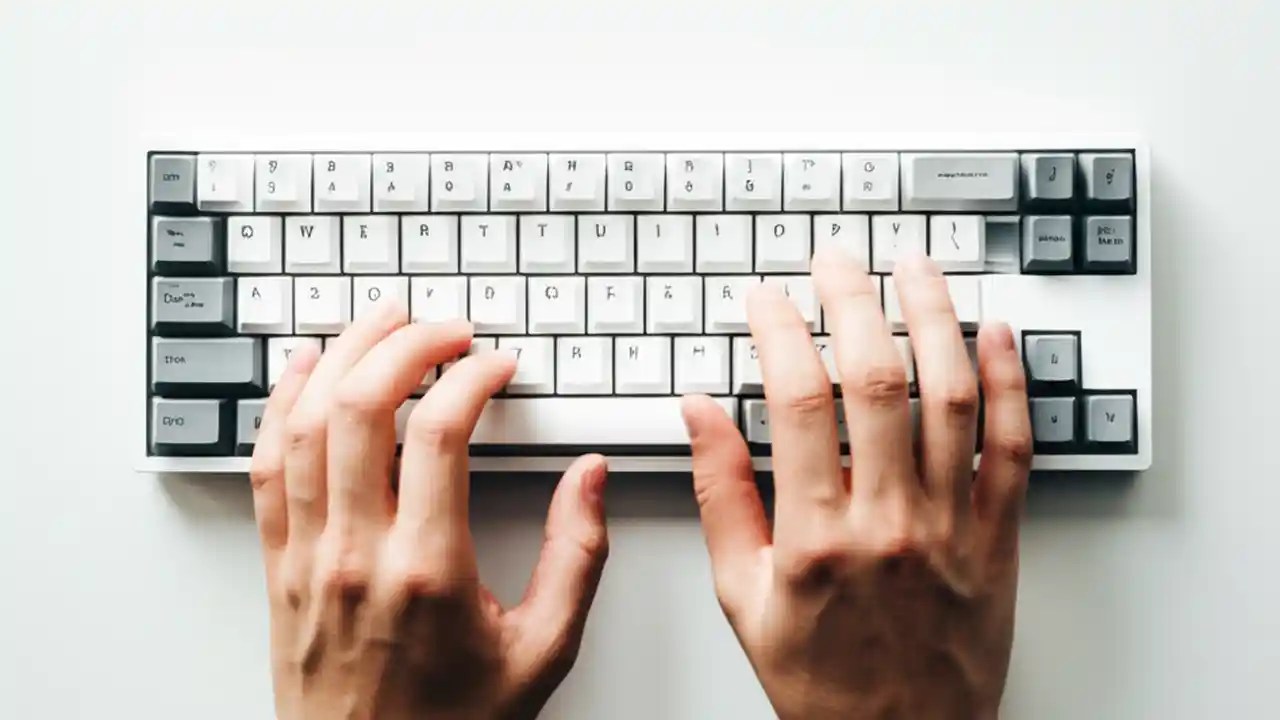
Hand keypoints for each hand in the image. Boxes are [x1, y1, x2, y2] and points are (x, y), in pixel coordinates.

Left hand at [250, 303, 608, 719]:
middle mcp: (356, 552)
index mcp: (428, 569)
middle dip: (404, 343)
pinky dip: (280, 405)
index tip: (498, 365)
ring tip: (378, 322)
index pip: (439, 431)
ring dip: (341, 355)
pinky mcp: (277, 566)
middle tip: (442, 326)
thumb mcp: (542, 651)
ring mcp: (305, 555)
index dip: (472, 376)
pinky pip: (265, 466)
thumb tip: (588, 476)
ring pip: (306, 423)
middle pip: (363, 407)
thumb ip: (576, 556)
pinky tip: (302, 372)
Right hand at [682, 249, 1031, 719]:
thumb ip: (719, 496)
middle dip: (853, 301)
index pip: (797, 400)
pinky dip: (1010, 382)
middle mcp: (887, 522)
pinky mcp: (997, 537)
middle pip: (876, 379)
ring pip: (951, 397)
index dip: (780, 331)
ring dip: (935, 318)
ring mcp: (950, 526)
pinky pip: (1015, 446)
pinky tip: (996, 333)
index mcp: (814, 537)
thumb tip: (700, 412)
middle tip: (835, 259)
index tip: (767, 298)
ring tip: (914, 268)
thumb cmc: (819, 679)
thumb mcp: (742, 596)